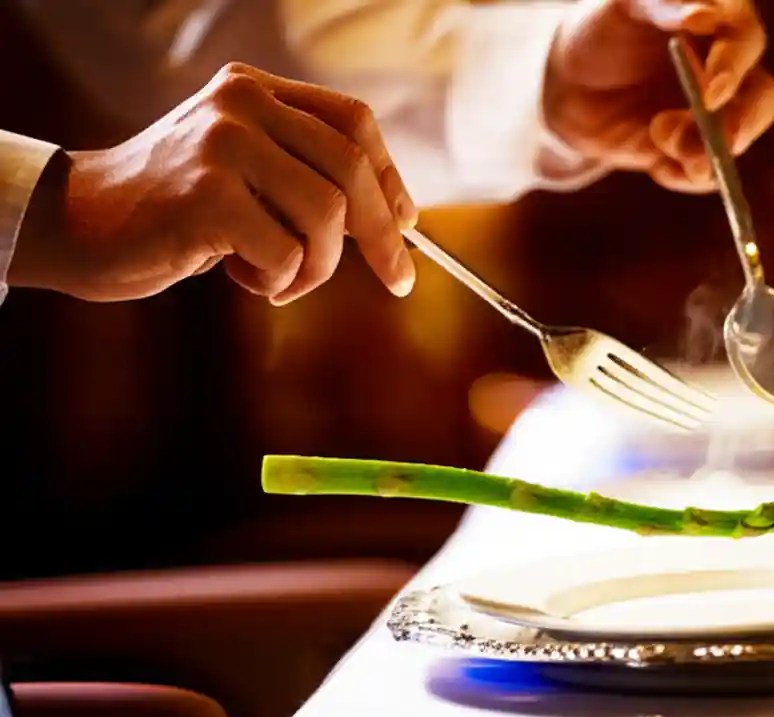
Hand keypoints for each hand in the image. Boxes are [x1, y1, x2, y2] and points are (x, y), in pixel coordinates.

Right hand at [9, 63, 418, 304]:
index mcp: (254, 91)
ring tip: (277, 280)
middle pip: (351, 169)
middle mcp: (241, 106)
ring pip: (325, 216)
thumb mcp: (243, 174)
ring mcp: (222, 147)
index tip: (407, 223)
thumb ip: (304, 176)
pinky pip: (285, 252)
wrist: (78, 225)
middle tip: (399, 280)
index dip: (389, 176)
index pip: (353, 122)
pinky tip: (237, 274)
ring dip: (315, 267)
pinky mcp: (206, 197)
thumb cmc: (173, 210)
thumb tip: (398, 217)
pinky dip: (276, 280)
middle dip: (384, 236)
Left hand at [542, 0, 773, 192]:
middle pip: (762, 99)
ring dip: (706, 152)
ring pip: (738, 142)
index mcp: (721, 27)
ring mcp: (717, 118)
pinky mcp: (696, 153)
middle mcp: (730, 74)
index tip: (710, 91)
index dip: (734, 66)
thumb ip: (661, 3)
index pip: (746, 42)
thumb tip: (705, 15)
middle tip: (703, 133)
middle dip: (740, 122)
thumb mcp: (621, 7)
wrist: (571, 85)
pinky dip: (684, 176)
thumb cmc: (601, 32)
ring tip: (659, 139)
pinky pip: (707, 175)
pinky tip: (656, 165)